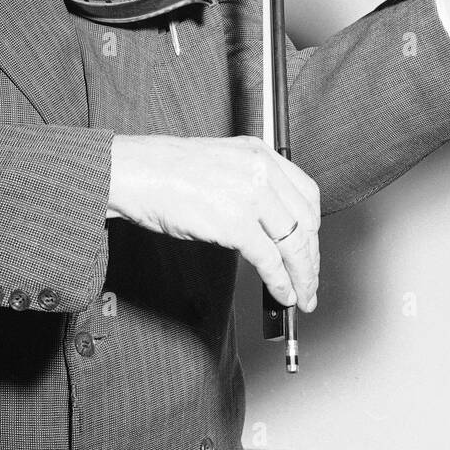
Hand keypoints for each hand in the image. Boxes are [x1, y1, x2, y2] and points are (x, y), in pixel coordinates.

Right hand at [108, 134, 320, 311]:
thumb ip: (250, 184)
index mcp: (260, 153)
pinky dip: (280, 282)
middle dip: (312, 259)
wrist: (136, 173)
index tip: (311, 248)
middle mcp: (262, 170)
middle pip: (306, 222)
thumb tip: (269, 224)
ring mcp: (251, 195)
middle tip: (311, 282)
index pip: (307, 194)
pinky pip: (270, 260)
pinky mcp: (236, 223)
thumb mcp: (222, 164)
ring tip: (302, 296)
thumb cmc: (166, 171)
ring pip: (294, 244)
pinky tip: (282, 294)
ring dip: (302, 277)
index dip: (314, 229)